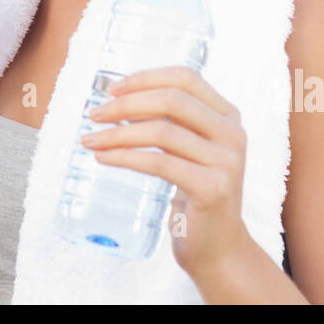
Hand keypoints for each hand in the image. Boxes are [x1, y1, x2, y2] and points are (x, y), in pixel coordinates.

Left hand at [82, 66, 253, 282]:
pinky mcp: (213, 188)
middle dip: (126, 104)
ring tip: (91, 140)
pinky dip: (125, 157)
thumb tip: (117, 97)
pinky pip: (159, 163)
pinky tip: (104, 159)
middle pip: (172, 100)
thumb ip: (168, 121)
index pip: (186, 78)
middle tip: (95, 115)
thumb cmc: (194, 191)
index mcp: (228, 115)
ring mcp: (226, 161)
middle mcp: (233, 133)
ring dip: (118, 133)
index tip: (112, 89)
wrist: (218, 245)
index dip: (146, 78)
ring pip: (161, 132)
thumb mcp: (188, 148)